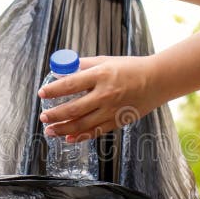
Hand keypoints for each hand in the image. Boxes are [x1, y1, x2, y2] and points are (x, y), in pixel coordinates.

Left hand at [38, 55, 166, 140]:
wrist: (157, 80)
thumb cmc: (130, 67)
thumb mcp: (105, 60)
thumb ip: (82, 66)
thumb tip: (60, 71)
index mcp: (101, 75)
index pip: (70, 84)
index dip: (53, 90)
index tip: (42, 94)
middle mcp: (105, 94)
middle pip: (73, 108)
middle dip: (55, 114)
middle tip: (43, 117)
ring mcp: (112, 110)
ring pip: (82, 124)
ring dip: (63, 129)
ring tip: (50, 130)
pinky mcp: (117, 121)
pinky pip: (95, 132)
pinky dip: (80, 137)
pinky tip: (68, 138)